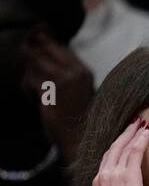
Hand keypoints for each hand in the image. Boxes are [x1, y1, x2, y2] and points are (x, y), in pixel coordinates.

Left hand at [20, 28, 93, 162]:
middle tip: (34, 77)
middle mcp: (74, 72)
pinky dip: (28, 89)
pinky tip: (35, 100)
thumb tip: (39, 52)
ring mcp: (62, 80)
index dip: (43, 49)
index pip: (57, 47)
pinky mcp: (49, 92)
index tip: (39, 60)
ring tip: (35, 91)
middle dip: (32, 59)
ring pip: (33, 64)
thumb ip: (62, 71)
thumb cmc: (77, 116)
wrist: (81, 138)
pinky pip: (29, 80)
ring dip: (29, 76)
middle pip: (42, 49)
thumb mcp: (75, 89)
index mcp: (83, 71)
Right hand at [92, 117, 148, 185]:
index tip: (123, 140)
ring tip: (142, 123)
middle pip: (113, 148)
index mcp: (97, 183)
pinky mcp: (127, 176)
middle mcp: (102, 175)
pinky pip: (134, 152)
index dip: (115, 147)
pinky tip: (147, 131)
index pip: (107, 159)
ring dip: (133, 132)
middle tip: (133, 124)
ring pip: (123, 146)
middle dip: (124, 134)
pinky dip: (140, 139)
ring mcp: (113, 174)